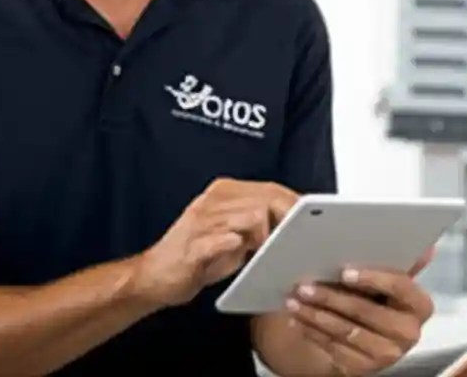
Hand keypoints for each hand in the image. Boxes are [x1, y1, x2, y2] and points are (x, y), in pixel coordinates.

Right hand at [134, 178, 297, 306]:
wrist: (153, 277)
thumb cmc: (196, 259)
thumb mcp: (232, 238)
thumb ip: (256, 227)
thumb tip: (293, 227)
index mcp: (222, 194)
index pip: (269, 189)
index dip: (294, 204)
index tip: (313, 221)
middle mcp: (213, 201)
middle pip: (265, 199)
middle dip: (287, 219)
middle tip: (299, 240)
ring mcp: (201, 221)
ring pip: (251, 216)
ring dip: (269, 237)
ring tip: (275, 254)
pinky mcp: (193, 245)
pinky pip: (224, 240)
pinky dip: (239, 246)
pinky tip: (245, 253)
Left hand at [286, 248, 435, 375]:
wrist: (366, 337)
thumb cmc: (378, 297)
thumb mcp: (389, 280)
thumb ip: (401, 262)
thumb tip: (426, 246)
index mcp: (420, 305)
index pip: (400, 286)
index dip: (372, 278)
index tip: (344, 271)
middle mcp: (409, 333)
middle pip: (367, 311)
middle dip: (331, 297)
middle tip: (303, 285)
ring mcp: (387, 354)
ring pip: (346, 330)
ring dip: (315, 314)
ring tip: (294, 300)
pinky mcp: (364, 369)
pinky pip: (333, 348)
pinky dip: (312, 331)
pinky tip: (297, 319)